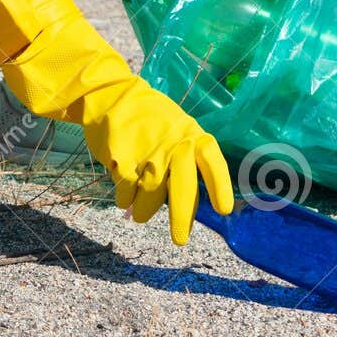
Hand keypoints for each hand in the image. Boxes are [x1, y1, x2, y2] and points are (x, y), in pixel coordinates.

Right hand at [89, 77, 234, 244]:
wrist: (112, 95)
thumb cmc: (150, 119)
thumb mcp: (177, 129)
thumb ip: (183, 162)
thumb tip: (181, 206)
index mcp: (192, 136)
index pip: (212, 162)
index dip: (219, 186)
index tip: (224, 210)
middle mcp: (173, 145)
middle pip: (181, 188)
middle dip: (181, 217)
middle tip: (180, 240)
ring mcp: (147, 152)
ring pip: (150, 195)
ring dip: (145, 209)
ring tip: (141, 212)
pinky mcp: (121, 158)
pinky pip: (126, 191)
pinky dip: (125, 199)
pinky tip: (125, 197)